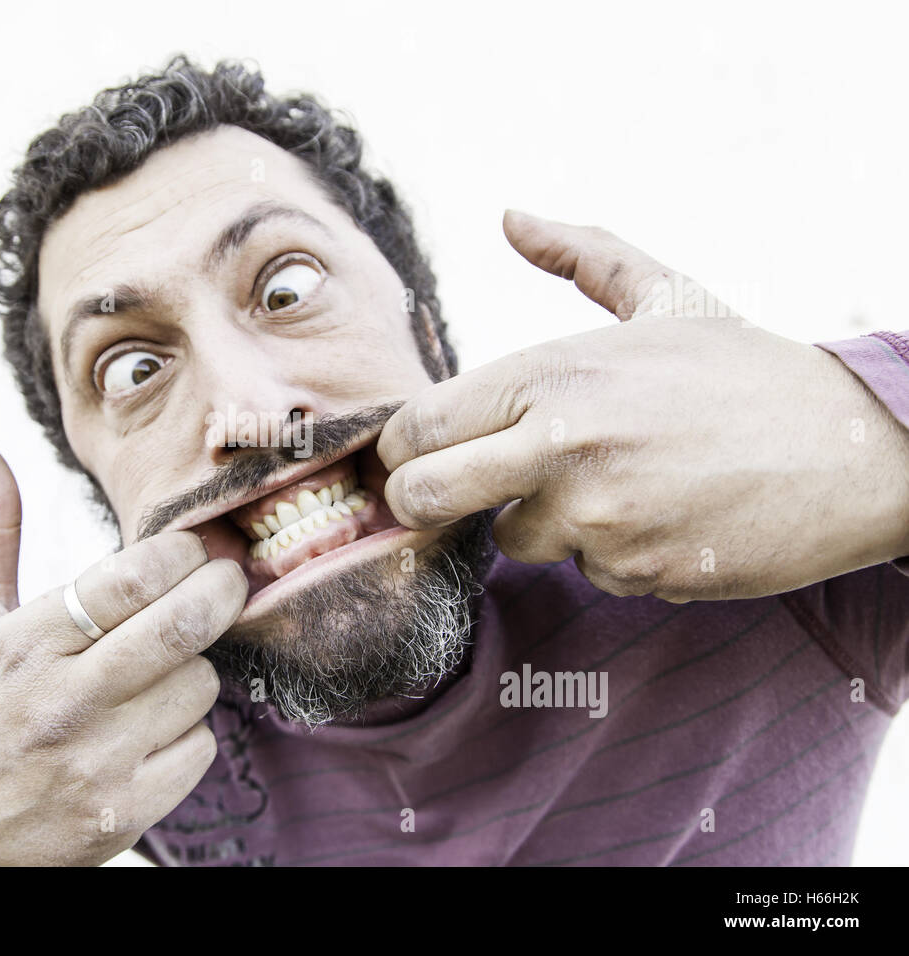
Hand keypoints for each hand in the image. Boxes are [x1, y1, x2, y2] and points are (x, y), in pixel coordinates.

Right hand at [0, 443, 245, 864]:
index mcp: (23, 644)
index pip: (128, 581)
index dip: (179, 552)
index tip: (193, 546)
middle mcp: (60, 703)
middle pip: (180, 628)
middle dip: (221, 589)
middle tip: (228, 576)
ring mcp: (94, 764)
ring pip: (199, 686)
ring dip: (195, 668)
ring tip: (163, 667)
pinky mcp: (123, 813)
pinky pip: (200, 748)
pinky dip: (189, 733)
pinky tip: (154, 728)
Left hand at [378, 211, 908, 601]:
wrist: (854, 448)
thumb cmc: (746, 369)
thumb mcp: (664, 295)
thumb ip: (580, 255)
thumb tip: (513, 217)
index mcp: (549, 374)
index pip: (416, 427)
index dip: (402, 448)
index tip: (415, 454)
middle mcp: (559, 446)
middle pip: (422, 497)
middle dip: (421, 502)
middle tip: (452, 493)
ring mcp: (596, 517)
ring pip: (512, 540)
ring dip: (543, 523)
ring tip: (612, 483)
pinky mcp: (635, 571)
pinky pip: (586, 572)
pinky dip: (610, 554)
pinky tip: (659, 516)